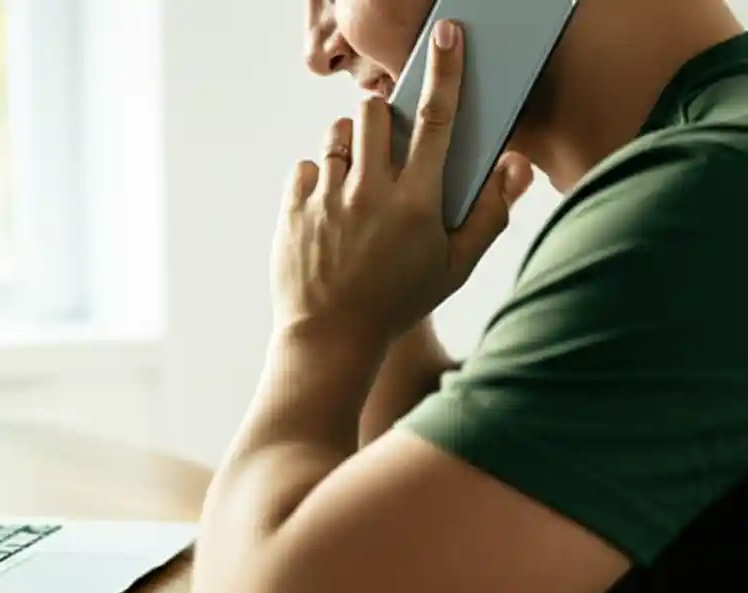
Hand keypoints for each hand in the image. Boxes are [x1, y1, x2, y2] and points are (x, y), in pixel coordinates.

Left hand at [271, 19, 533, 343]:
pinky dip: (317, 179)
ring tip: (357, 182)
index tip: (447, 35)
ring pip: (336, 135)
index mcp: (417, 200)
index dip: (445, 70)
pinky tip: (328, 209)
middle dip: (380, 115)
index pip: (438, 118)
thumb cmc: (399, 302)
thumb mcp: (456, 267)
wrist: (331, 338)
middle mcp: (370, 191)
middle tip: (385, 146)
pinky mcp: (293, 208)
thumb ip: (491, 214)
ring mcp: (327, 198)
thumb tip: (517, 165)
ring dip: (349, 146)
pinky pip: (306, 167)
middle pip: (372, 112)